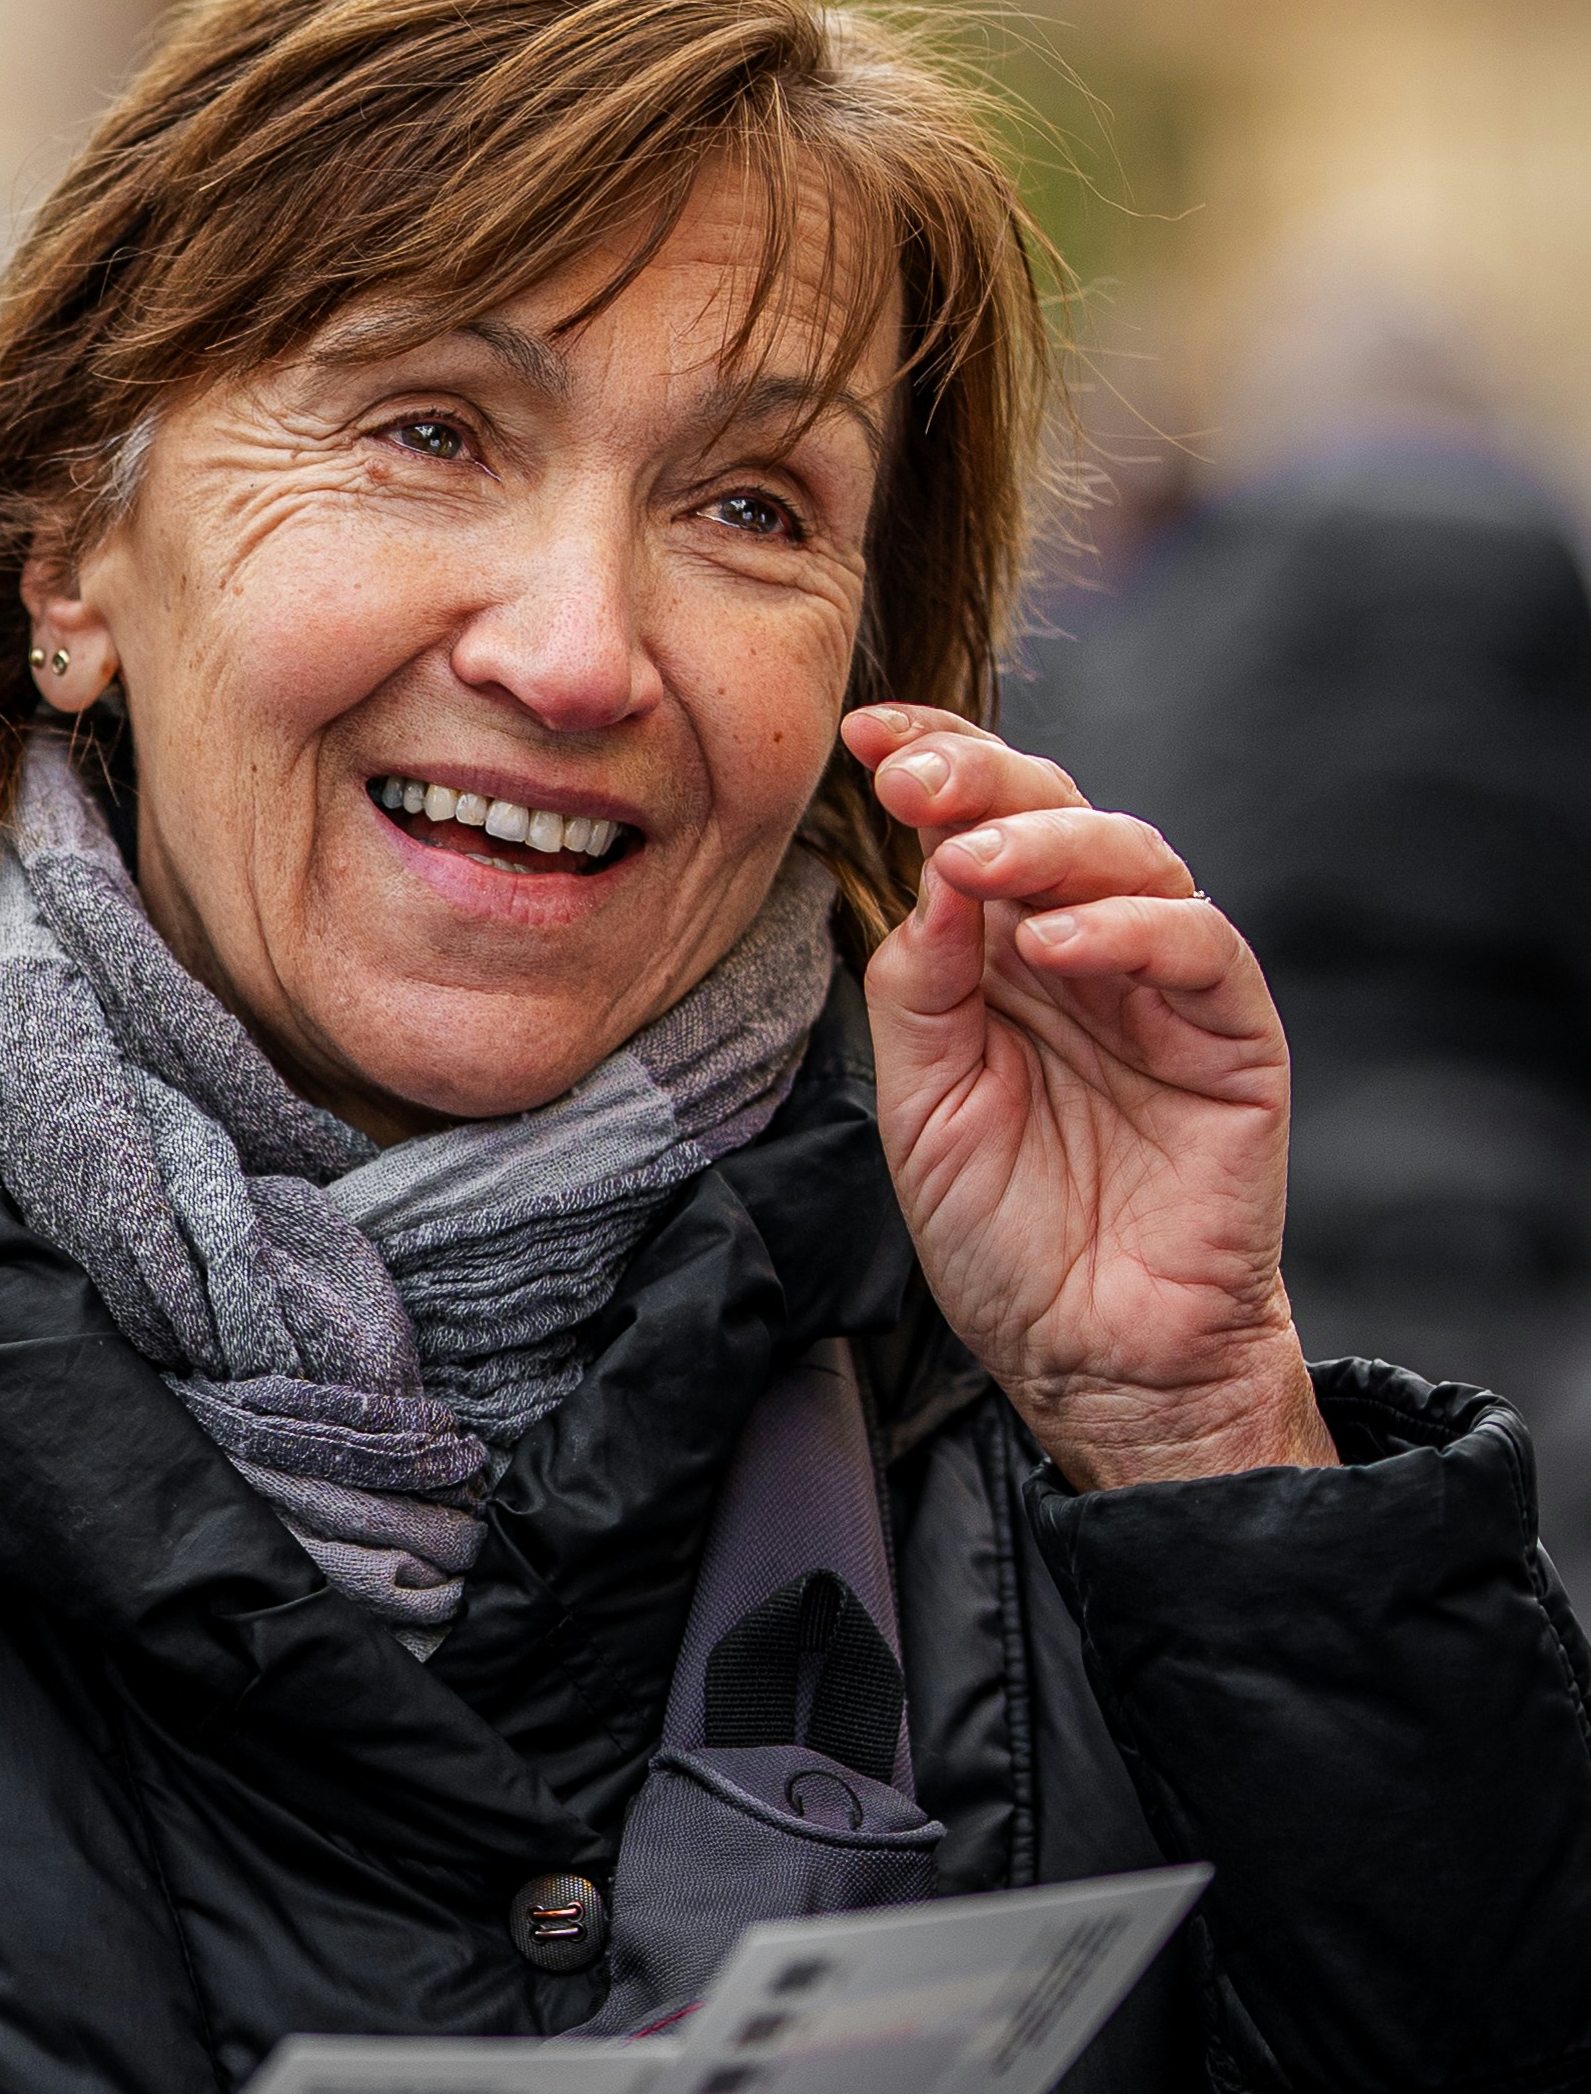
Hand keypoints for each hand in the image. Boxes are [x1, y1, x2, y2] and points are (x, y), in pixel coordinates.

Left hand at [842, 702, 1336, 1490]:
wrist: (1090, 1359)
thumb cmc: (1004, 1238)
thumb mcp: (922, 1106)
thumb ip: (921, 988)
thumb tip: (928, 870)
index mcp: (1003, 955)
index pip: (975, 824)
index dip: (930, 761)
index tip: (861, 734)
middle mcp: (1087, 950)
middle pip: (1054, 813)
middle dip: (981, 777)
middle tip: (913, 775)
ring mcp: (1165, 987)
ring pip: (1134, 856)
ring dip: (1050, 841)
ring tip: (980, 860)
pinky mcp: (1233, 1036)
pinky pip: (1200, 948)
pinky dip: (1131, 928)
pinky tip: (1058, 944)